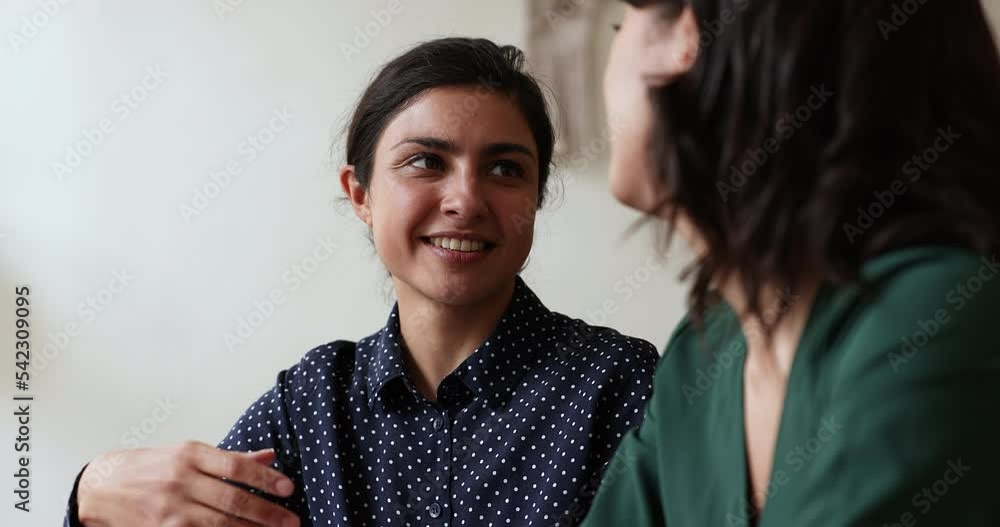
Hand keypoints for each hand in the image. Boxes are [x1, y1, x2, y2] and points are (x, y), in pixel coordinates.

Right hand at [77, 441, 299, 526]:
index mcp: (190, 455)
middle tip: (292, 520)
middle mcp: (181, 481)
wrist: (101, 487)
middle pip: (233, 499)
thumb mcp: (188, 453)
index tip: (288, 488)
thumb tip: (270, 456)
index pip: (236, 466)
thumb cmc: (150, 467)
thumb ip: (229, 458)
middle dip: (267, 512)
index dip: (266, 478)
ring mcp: (171, 509)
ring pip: (220, 523)